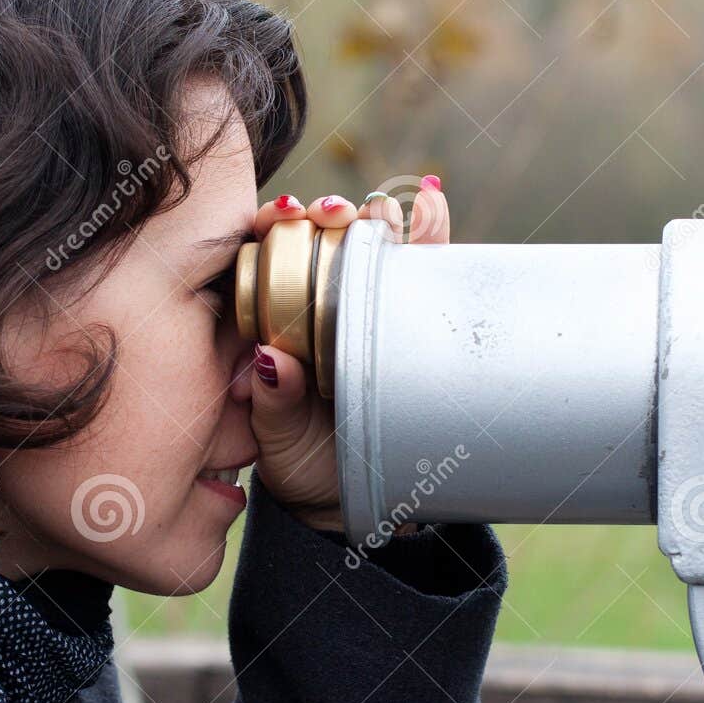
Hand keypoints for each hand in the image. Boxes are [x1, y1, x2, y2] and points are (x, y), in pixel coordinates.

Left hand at [244, 177, 449, 532]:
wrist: (354, 502)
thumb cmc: (302, 465)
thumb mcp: (280, 440)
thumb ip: (275, 404)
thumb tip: (271, 361)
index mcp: (276, 321)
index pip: (271, 252)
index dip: (275, 222)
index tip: (281, 215)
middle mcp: (322, 304)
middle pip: (327, 237)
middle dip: (333, 211)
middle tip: (336, 212)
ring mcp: (370, 309)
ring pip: (378, 246)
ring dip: (381, 215)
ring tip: (385, 207)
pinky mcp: (413, 322)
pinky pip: (424, 273)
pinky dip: (429, 232)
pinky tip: (432, 201)